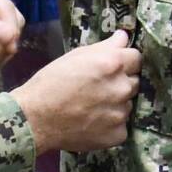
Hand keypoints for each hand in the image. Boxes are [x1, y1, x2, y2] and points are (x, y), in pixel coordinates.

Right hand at [11, 30, 139, 152]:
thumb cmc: (50, 82)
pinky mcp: (118, 134)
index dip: (124, 61)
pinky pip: (121, 126)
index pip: (136, 58)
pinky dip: (110, 124)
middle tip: (98, 88)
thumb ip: (104, 46)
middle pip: (134, 81)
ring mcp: (121, 113)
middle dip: (120, 82)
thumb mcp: (75, 56)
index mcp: (113, 64)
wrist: (35, 118)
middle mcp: (122, 87)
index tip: (113, 66)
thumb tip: (123, 37)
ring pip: (127, 104)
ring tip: (91, 107)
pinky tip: (92, 122)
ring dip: (115, 104)